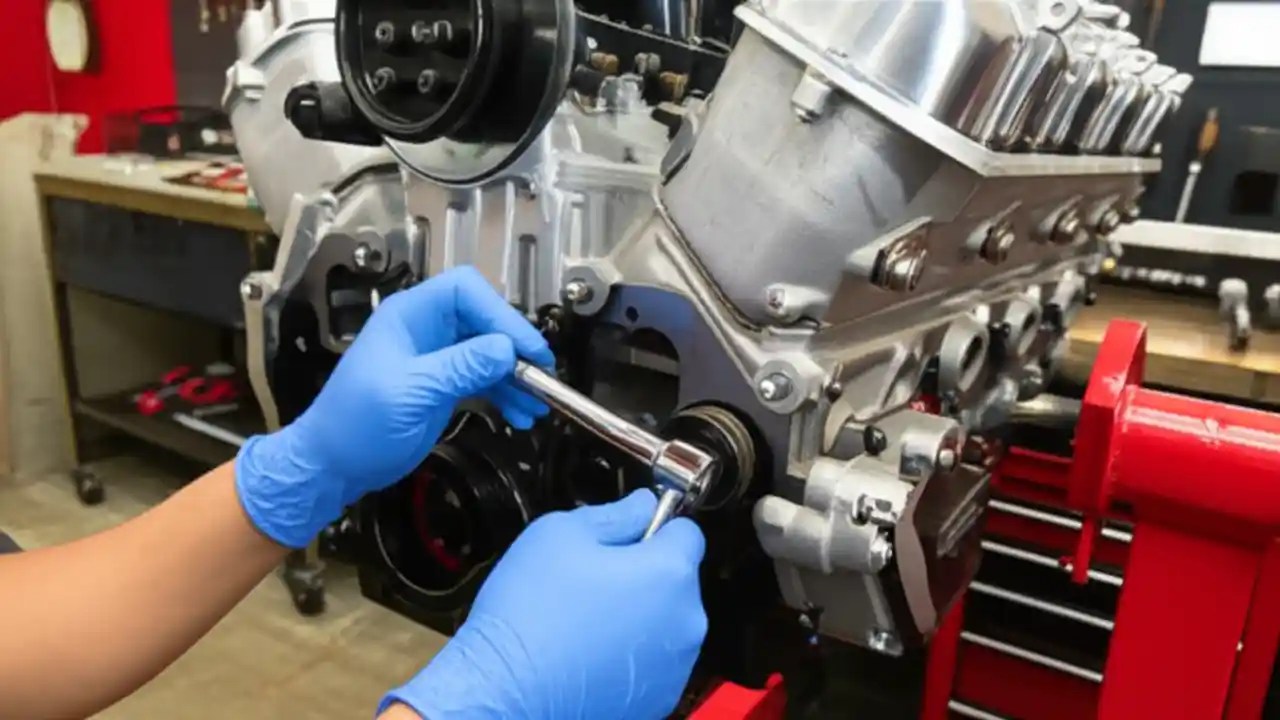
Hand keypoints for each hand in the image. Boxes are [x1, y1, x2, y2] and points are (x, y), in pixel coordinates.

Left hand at [235, 266, 553, 547]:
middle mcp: (426, 330)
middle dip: (515, 346)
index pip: (465, 291)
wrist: (332, 466)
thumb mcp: (410, 393)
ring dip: (516, 376)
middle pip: (484, 320)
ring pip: (490, 353)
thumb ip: (460, 368)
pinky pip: (484, 380)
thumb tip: (507, 350)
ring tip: (538, 403)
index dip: (499, 314)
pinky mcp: (444, 386)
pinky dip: (505, 395)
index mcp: (410, 316)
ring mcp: (437, 358)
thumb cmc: (356, 424)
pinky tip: (521, 416)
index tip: (524, 347)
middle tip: (541, 374)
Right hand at [381, 491, 708, 719]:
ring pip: (665, 620)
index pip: (687, 531)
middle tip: (592, 577)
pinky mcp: (658, 697)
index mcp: (668, 573)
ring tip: (584, 618)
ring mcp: (674, 665)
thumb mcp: (561, 534)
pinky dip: (629, 651)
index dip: (656, 525)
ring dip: (638, 613)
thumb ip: (615, 513)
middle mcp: (685, 622)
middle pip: (676, 578)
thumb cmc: (529, 617)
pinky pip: (653, 659)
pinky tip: (589, 649)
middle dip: (643, 571)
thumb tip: (641, 506)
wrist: (505, 693)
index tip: (629, 531)